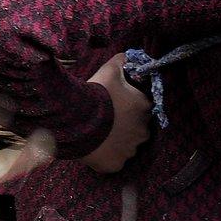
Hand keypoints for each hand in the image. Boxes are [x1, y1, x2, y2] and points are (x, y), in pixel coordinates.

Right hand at [81, 54, 153, 172]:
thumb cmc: (95, 92)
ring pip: (125, 146)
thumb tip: (128, 55)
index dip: (126, 106)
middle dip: (123, 126)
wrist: (76, 118)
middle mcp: (143, 131)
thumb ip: (123, 61)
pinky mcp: (116, 164)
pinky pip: (113, 161)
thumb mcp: (110, 70)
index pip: (140, 108)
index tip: (112, 106)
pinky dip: (106, 157)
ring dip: (115, 142)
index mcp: (145, 108)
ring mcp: (130, 150)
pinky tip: (95, 148)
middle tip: (105, 121)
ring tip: (98, 134)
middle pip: (135, 129)